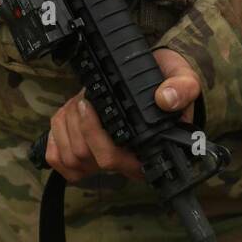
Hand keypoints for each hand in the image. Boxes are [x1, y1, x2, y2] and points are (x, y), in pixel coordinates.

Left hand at [45, 48, 200, 184]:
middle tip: (84, 97)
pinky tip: (68, 117)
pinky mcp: (85, 156)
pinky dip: (55, 135)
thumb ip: (182, 88)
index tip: (88, 103)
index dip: (93, 133)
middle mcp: (125, 162)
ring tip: (79, 102)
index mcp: (147, 152)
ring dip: (66, 124)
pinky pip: (58, 159)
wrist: (157, 79)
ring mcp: (102, 162)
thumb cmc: (170, 83)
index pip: (111, 159)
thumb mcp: (185, 79)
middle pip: (83, 157)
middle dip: (76, 121)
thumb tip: (165, 99)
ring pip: (68, 156)